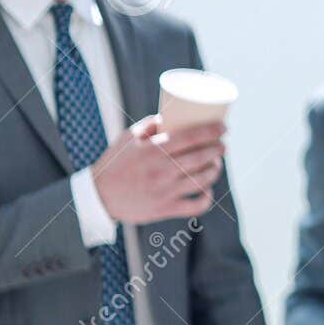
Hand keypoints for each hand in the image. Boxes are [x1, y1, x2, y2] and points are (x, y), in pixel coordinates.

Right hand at [91, 115, 224, 223]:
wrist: (100, 197)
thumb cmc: (115, 163)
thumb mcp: (128, 139)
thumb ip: (150, 125)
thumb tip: (171, 115)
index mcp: (153, 151)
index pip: (191, 137)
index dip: (211, 131)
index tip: (224, 128)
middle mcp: (162, 171)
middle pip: (201, 157)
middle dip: (218, 149)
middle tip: (223, 144)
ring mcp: (166, 191)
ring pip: (202, 180)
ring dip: (215, 169)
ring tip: (217, 162)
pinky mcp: (166, 209)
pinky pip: (196, 206)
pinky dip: (207, 198)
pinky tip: (208, 189)